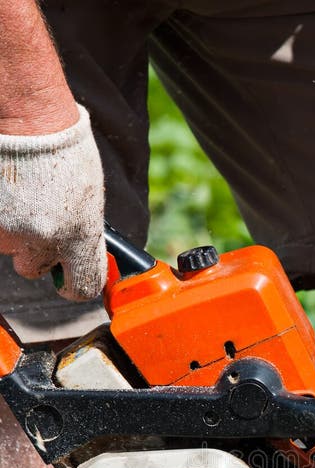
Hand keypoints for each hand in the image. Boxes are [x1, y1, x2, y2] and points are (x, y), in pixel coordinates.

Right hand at [0, 104, 105, 299]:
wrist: (27, 117)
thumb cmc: (63, 149)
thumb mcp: (89, 198)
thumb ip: (84, 233)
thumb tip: (81, 255)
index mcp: (79, 236)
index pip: (82, 288)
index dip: (74, 285)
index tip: (69, 280)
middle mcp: (43, 241)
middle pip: (34, 269)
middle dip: (36, 252)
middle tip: (38, 220)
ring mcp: (8, 232)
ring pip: (9, 248)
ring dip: (14, 230)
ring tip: (21, 195)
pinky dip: (0, 217)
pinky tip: (7, 192)